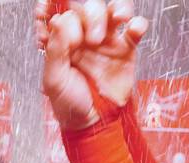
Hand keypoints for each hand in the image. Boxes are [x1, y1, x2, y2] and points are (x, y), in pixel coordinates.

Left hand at [41, 0, 147, 130]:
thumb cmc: (70, 104)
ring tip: (117, 21)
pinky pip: (135, 28)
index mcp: (63, 41)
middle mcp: (84, 36)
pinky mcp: (126, 50)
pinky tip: (133, 29)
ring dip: (116, 10)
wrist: (93, 124)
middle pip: (89, 8)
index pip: (61, 13)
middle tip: (90, 40)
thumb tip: (59, 21)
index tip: (51, 0)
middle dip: (90, 16)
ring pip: (112, 10)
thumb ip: (55, 49)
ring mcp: (106, 41)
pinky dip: (137, 23)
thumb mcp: (54, 79)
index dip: (57, 4)